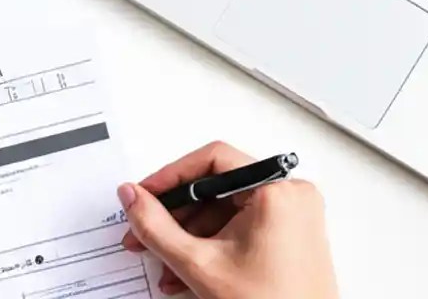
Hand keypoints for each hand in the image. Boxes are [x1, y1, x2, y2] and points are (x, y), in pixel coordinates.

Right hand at [118, 142, 337, 298]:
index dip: (172, 177)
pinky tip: (190, 268)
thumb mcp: (200, 265)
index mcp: (276, 191)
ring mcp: (294, 214)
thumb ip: (157, 227)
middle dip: (176, 215)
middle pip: (217, 187)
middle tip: (146, 231)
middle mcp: (291, 195)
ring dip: (191, 235)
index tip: (147, 193)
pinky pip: (243, 224)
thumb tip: (133, 197)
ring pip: (227, 209)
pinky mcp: (291, 232)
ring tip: (166, 262)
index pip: (213, 160)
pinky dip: (214, 243)